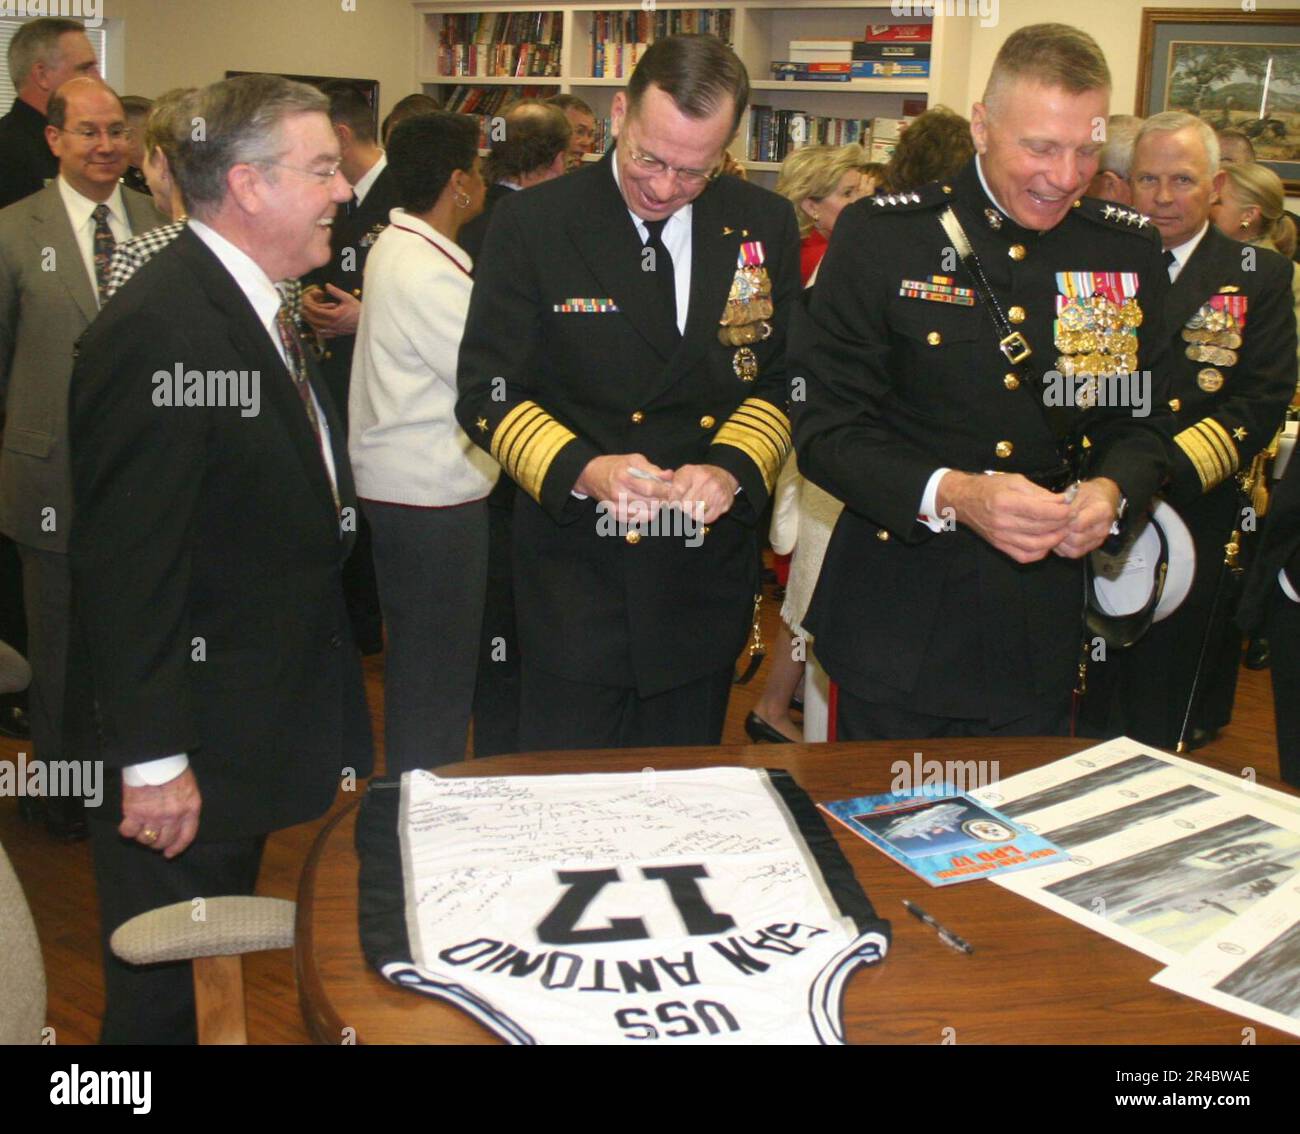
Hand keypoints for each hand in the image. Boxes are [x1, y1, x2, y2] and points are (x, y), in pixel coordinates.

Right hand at [119, 767, 200, 857]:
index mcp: (190, 809)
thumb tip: (177, 823)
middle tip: (152, 838)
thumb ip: (185, 806)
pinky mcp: (134, 812)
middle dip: (158, 843)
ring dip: (143, 837)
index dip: (177, 847)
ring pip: (146, 839)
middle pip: (164, 840)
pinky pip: (128, 832)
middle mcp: (173, 816)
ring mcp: (154, 816)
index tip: (169, 854)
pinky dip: (127, 830)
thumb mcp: (189, 788)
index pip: (186, 836)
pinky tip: (128, 824)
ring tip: (141, 827)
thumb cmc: (173, 769)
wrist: (156, 758)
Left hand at [301, 284, 361, 338]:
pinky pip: (321, 333)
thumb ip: (336, 291)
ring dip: (309, 319)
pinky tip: (315, 323)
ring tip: (307, 313)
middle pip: (312, 319)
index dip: (308, 304)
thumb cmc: (357, 310)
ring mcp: (332, 330)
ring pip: (314, 327)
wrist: (365, 323)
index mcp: (333, 315)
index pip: (315, 310)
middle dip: (306, 311)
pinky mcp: (334, 334)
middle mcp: (331, 324)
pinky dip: (315, 328)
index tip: (306, 299)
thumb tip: (326, 285)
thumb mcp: (348, 298)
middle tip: (304, 305)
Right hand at [576, 454, 675, 524]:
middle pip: (650, 503)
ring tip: (657, 499)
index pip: (651, 488)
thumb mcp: (634, 460)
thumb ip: (653, 469)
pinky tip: (647, 506)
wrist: (593, 476)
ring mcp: (617, 507)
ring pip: (647, 514)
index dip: (665, 490)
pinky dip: (647, 514)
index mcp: (624, 477)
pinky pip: (639, 520)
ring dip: (656, 507)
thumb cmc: (616, 466)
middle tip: (667, 495)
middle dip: (663, 499)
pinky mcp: (616, 515)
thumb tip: (669, 475)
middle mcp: (619, 494)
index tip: (672, 488)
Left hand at [667, 464, 739, 524]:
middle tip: (685, 503)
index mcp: (694, 473)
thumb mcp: (685, 472)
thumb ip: (670, 477)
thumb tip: (661, 477)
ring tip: (694, 506)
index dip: (672, 499)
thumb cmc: (699, 476)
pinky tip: (702, 509)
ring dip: (692, 513)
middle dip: (682, 507)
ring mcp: (716, 493)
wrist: (724, 476)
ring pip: (695, 514)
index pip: (677, 491)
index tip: (673, 501)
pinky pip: (706, 519)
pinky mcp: (723, 504)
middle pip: (685, 506)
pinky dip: (702, 517)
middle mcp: (706, 481)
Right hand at [937, 471, 1071, 562]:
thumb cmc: (989, 487)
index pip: (1042, 511)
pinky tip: (1046, 542)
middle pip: (1041, 528)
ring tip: (1062, 530)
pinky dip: (1040, 552)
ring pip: (1036, 545)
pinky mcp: (999, 545)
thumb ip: (1039, 493)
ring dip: (1054, 539)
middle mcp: (1002, 521)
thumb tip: (1062, 501)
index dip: (1062, 511)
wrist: (963, 500)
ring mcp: (1000, 536)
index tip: (1071, 507)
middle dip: (1062, 523)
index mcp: (1006, 501)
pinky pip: (1025, 555)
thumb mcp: (1015, 481)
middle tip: (1071, 518)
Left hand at [1052, 477, 1121, 558]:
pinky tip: (1059, 537)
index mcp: (1102, 511)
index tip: (1056, 516)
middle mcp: (1103, 528)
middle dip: (1061, 533)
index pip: (1078, 524)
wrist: (1101, 498)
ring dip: (1061, 543)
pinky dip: (1063, 548)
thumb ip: (1067, 506)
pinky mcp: (1091, 546)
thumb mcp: (1077, 492)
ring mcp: (1098, 540)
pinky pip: (1074, 553)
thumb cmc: (1088, 494)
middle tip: (1052, 526)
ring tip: (1055, 531)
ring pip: (1074, 550)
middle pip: (1076, 540)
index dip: (1063, 522)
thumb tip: (1056, 518)